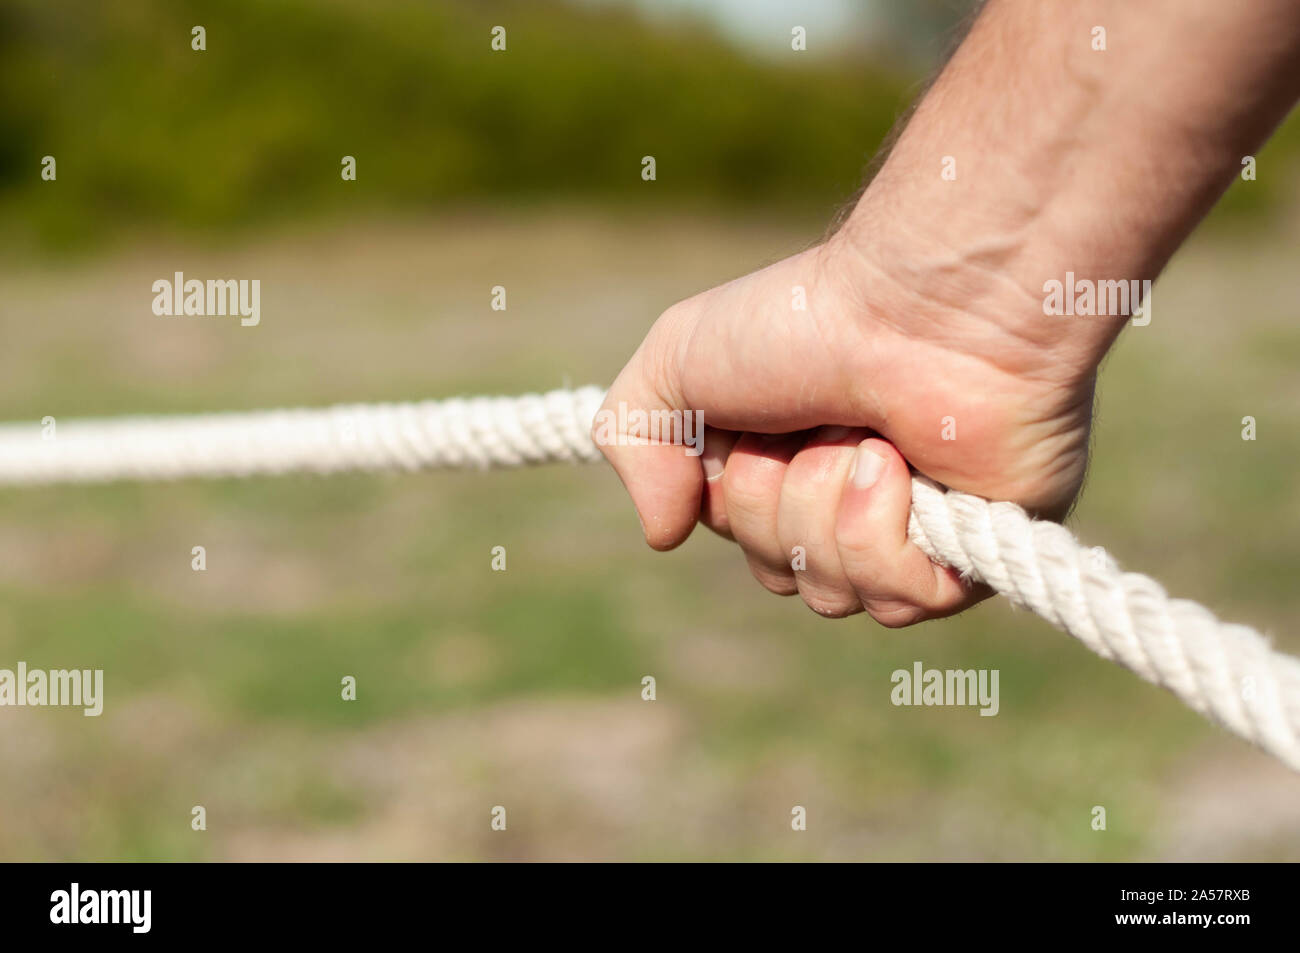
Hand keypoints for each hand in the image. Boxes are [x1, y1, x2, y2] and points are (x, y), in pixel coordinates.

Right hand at [595, 227, 1098, 624]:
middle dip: (775, 498)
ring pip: (830, 594)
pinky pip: (896, 601)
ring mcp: (916, 531)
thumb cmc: (803, 319)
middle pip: (780, 574)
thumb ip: (633, 441)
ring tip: (867, 436)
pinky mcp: (969, 554)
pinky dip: (878, 530)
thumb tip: (662, 536)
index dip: (733, 494)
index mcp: (793, 464)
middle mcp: (854, 501)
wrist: (920, 304)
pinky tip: (901, 464)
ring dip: (826, 507)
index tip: (752, 423)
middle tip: (814, 421)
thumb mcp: (675, 361)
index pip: (741, 540)